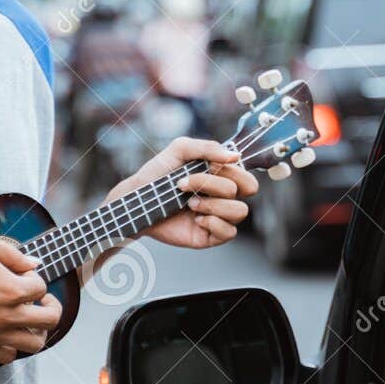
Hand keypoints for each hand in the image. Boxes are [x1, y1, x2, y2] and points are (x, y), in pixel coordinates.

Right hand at [0, 232, 61, 364]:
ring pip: (35, 343)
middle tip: (42, 301)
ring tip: (29, 320)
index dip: (34, 279)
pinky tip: (7, 333)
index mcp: (12, 289)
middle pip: (50, 319)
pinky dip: (13, 346)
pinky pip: (9, 356)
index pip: (42, 287)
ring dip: (37, 330)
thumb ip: (15, 254)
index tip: (22, 276)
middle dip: (51, 306)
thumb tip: (35, 264)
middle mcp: (8, 316)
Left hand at [106, 137, 257, 249]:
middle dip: (215, 184)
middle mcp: (224, 196)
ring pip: (239, 211)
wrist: (137, 199)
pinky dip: (213, 223)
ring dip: (212, 204)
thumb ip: (208, 148)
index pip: (246, 175)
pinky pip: (229, 232)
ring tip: (189, 203)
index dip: (232, 171)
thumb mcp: (180, 149)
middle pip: (247, 190)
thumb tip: (236, 156)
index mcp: (222, 176)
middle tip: (185, 184)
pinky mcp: (209, 236)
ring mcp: (218, 216)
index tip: (206, 166)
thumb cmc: (158, 173)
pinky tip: (195, 219)